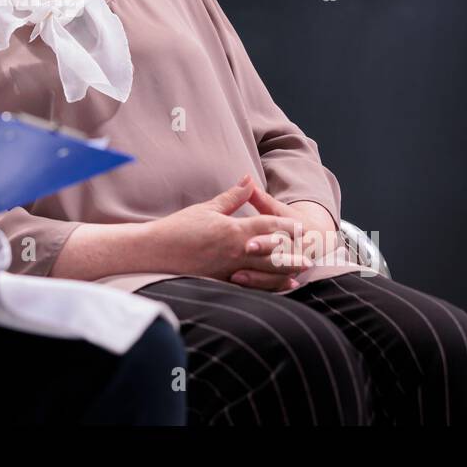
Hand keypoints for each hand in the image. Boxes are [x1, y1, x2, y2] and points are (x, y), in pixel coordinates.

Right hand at [143, 181, 310, 286]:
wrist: (155, 250)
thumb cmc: (179, 227)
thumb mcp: (207, 208)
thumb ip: (232, 197)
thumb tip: (249, 180)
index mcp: (232, 230)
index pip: (266, 227)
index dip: (286, 227)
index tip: (301, 227)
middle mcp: (234, 251)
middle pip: (271, 253)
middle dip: (292, 253)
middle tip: (311, 255)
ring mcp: (228, 268)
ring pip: (264, 271)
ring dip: (284, 272)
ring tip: (301, 272)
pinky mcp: (221, 280)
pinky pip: (250, 284)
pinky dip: (267, 285)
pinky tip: (279, 286)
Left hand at [229, 175, 338, 290]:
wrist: (315, 241)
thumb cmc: (288, 222)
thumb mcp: (277, 209)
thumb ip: (262, 199)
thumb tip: (247, 179)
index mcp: (295, 233)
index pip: (280, 238)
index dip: (265, 242)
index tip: (248, 244)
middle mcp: (297, 251)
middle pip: (280, 258)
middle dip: (262, 260)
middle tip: (242, 263)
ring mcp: (293, 267)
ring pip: (278, 275)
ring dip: (258, 277)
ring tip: (235, 277)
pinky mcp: (284, 279)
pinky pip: (274, 287)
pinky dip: (260, 288)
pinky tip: (242, 288)